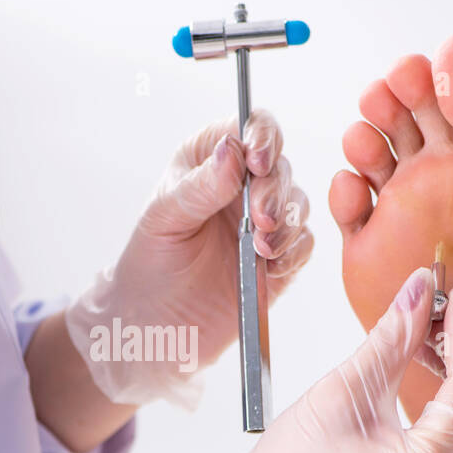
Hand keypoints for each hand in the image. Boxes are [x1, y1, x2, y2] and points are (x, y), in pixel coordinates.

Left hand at [65, 111, 312, 406]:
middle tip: (260, 219)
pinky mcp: (279, 259)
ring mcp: (264, 223)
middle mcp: (242, 186)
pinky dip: (294, 252)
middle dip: (274, 191)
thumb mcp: (163, 220)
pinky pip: (303, 245)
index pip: (248, 128)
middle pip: (280, 167)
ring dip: (286, 223)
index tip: (258, 160)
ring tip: (261, 248)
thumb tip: (232, 151)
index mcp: (209, 161)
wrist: (153, 324)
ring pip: (297, 204)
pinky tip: (271, 265)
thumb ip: (198, 187)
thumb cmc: (149, 264)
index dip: (262, 136)